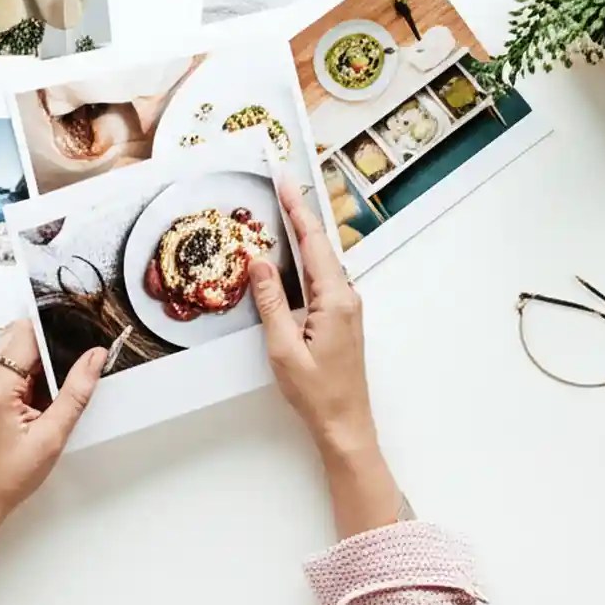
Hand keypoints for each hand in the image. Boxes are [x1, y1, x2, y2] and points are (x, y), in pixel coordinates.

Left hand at [0, 320, 106, 527]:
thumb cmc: (9, 474)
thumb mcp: (52, 434)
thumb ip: (76, 391)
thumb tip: (95, 357)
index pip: (29, 332)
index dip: (58, 333)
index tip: (79, 343)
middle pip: (20, 334)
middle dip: (48, 345)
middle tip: (68, 373)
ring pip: (14, 347)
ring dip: (37, 360)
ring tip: (52, 392)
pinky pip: (8, 364)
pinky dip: (27, 372)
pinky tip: (39, 398)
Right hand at [248, 180, 375, 459]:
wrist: (345, 423)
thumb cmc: (316, 392)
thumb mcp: (283, 347)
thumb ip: (270, 302)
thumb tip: (258, 263)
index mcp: (335, 299)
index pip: (313, 243)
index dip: (297, 210)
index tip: (284, 181)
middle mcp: (346, 296)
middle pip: (320, 245)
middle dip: (299, 214)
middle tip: (280, 186)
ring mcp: (346, 306)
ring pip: (320, 261)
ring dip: (301, 235)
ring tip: (281, 211)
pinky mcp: (340, 317)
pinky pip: (321, 277)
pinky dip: (304, 259)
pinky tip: (289, 256)